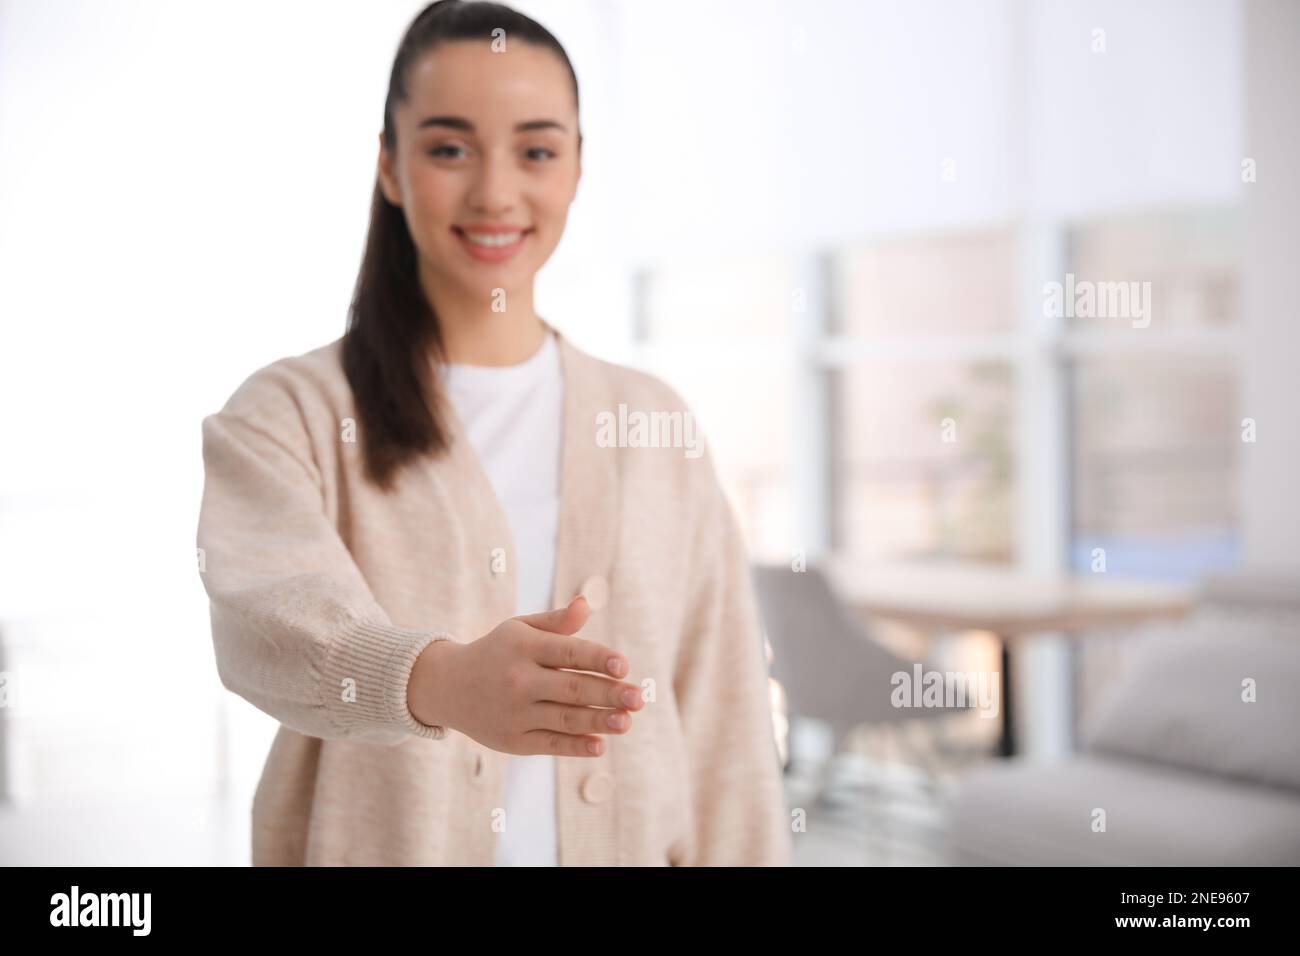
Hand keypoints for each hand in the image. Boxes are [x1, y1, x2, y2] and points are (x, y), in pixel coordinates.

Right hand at [408, 596, 643, 755]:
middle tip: (639, 698)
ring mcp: (514, 712)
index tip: (624, 666)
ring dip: (599, 722)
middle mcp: (518, 679)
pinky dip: (575, 746)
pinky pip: (550, 744)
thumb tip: (587, 604)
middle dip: (608, 694)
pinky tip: (600, 745)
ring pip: (565, 718)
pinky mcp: (512, 740)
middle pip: (572, 688)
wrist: (447, 686)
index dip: (598, 658)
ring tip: (627, 722)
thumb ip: (557, 622)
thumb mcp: (520, 629)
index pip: (569, 652)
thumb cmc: (497, 652)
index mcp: (523, 646)